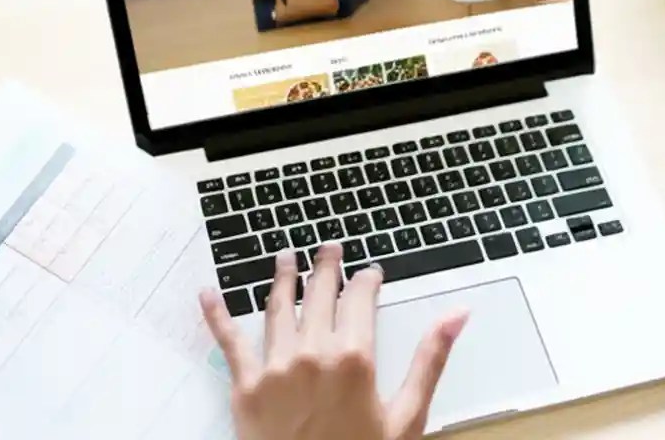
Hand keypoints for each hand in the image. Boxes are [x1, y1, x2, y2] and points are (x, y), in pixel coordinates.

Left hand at [199, 243, 468, 439]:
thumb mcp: (407, 416)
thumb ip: (429, 360)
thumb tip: (456, 315)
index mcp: (355, 358)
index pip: (360, 299)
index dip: (366, 280)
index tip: (370, 273)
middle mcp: (312, 353)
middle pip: (319, 294)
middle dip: (325, 266)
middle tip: (328, 248)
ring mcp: (275, 368)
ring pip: (277, 307)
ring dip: (281, 277)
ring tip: (284, 257)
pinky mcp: (245, 387)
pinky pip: (229, 342)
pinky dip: (217, 314)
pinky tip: (208, 293)